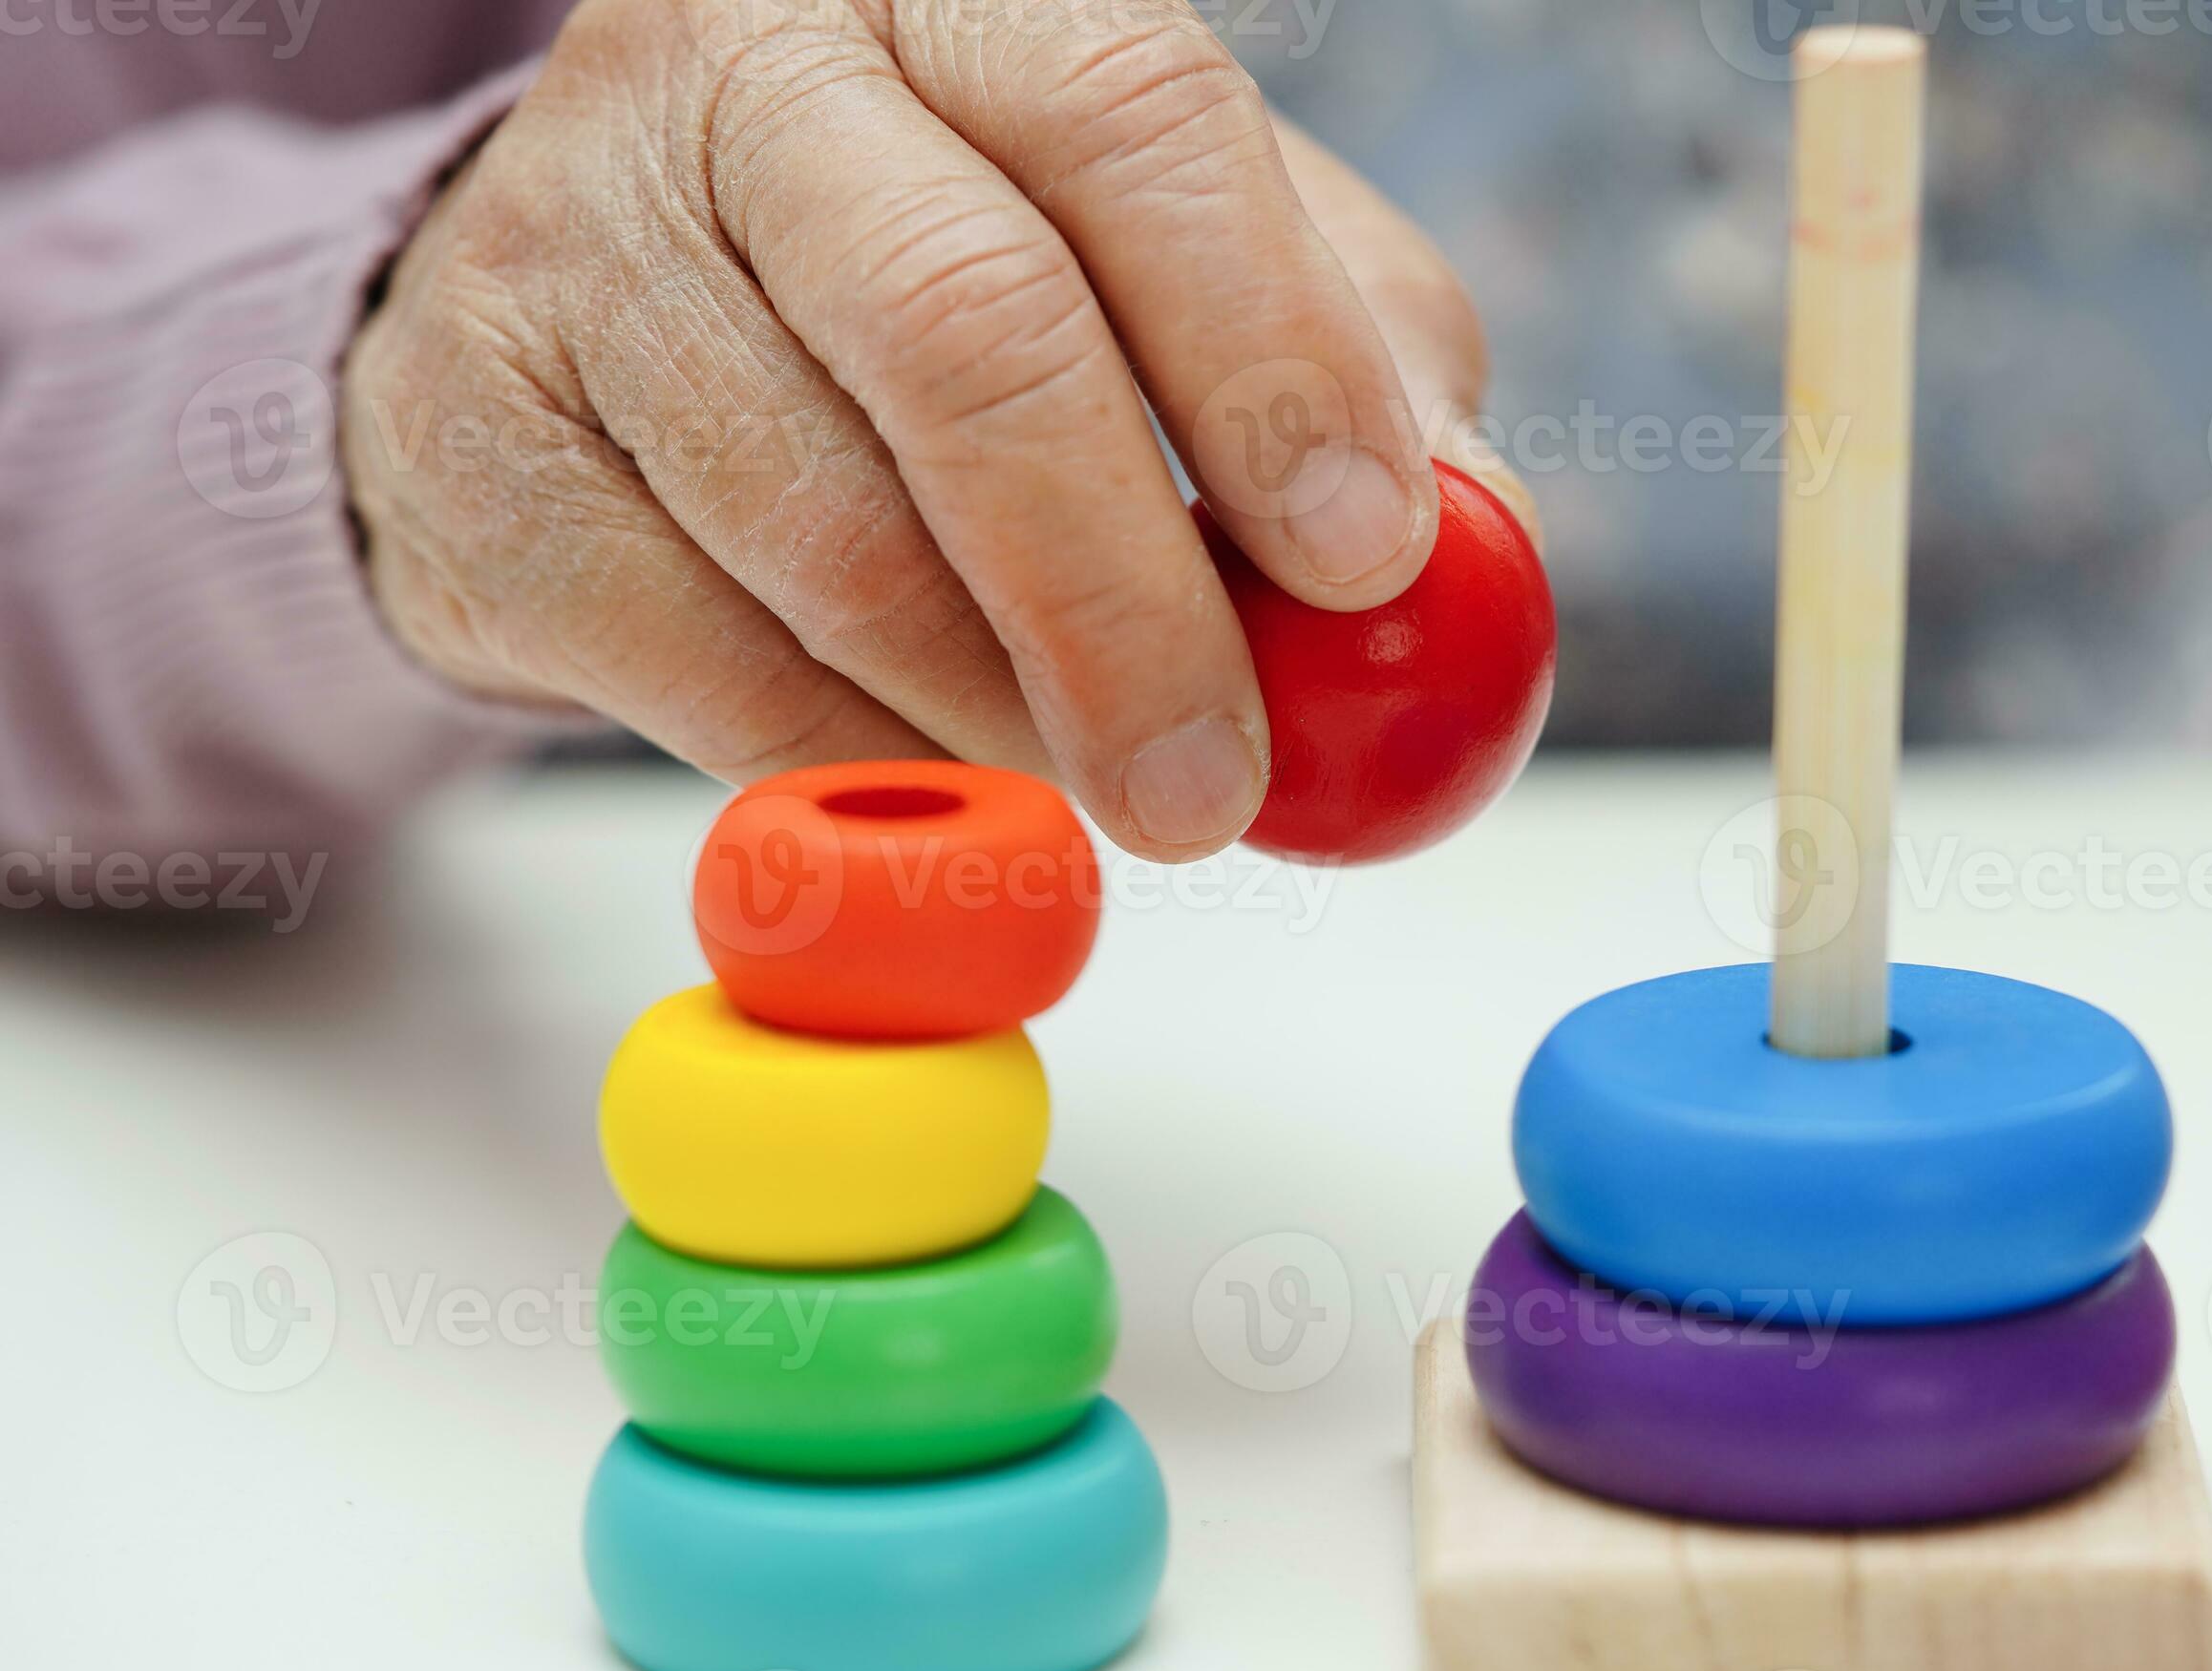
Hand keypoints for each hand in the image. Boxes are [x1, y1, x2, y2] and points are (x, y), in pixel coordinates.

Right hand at [344, 0, 1509, 859]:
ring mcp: (570, 239)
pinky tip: (935, 762)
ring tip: (1094, 777)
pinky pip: (706, 669)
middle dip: (1127, 603)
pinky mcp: (470, 432)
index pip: (1136, 118)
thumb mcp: (1165, 260)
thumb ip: (1336, 357)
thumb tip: (1471, 542)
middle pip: (968, 335)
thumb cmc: (933, 280)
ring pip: (832, 536)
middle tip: (1218, 789)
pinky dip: (859, 762)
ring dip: (1001, 713)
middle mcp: (740, 70)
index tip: (1367, 559)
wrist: (583, 321)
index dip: (1270, 351)